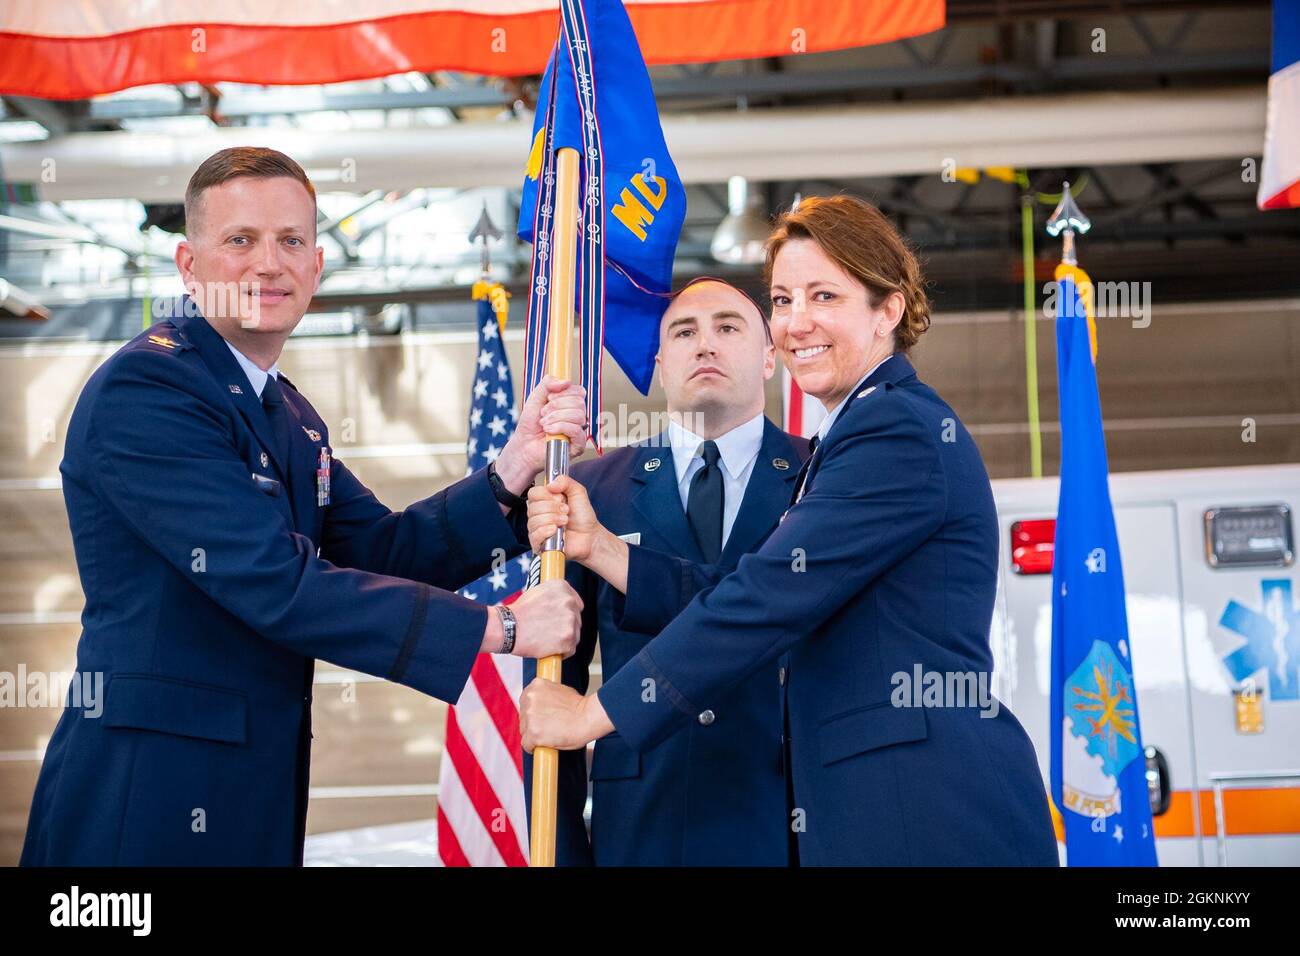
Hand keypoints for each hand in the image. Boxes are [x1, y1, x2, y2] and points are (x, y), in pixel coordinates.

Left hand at [494, 376, 587, 494]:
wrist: (523, 445)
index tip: (548, 398)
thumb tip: (566, 380)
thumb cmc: (530, 424)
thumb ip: (548, 384)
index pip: (579, 392)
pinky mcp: (578, 445)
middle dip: (557, 406)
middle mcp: (577, 417)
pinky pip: (577, 430)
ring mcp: (578, 431)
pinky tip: (548, 431)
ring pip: (579, 415)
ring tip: (544, 423)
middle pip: (579, 402)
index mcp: (570, 405)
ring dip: (556, 417)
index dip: (564, 392)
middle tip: (543, 413)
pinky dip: (560, 427)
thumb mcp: (536, 398)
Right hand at [506, 579, 581, 658]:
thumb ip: (554, 596)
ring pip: (575, 634)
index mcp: (562, 587)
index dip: (567, 613)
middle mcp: (569, 601)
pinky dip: (562, 652)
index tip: (559, 620)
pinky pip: (570, 649)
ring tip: (546, 641)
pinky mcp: (568, 638)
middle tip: (549, 632)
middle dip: (565, 627)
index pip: (576, 603)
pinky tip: (549, 650)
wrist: (508, 627)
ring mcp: (570, 620)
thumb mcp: (537, 592)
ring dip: (564, 639)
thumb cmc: (518, 612)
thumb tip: (562, 604)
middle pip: (576, 619)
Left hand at [519, 678, 612, 751]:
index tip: (539, 717)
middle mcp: (529, 698)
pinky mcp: (533, 733)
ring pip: (524, 730)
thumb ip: (545, 695)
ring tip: (550, 736)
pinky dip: (533, 747)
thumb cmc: (579, 707)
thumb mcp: (559, 690)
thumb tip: (540, 705)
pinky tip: (543, 746)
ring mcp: (530, 716)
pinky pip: (526, 744)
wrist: (588, 718)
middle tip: (548, 728)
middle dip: (533, 723)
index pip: (525, 701)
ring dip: (534, 735)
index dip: (533, 711)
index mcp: (535, 686)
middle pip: (523, 716)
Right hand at [526, 474, 600, 560]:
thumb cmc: (583, 517)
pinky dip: (546, 531)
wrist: (590, 536)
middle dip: (553, 508)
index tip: (560, 498)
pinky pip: (534, 535)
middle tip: (566, 511)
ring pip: (534, 521)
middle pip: (533, 507)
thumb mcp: (578, 492)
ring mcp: (537, 529)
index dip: (546, 495)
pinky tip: (555, 530)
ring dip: (553, 519)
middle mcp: (538, 514)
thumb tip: (550, 484)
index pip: (533, 493)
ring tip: (565, 521)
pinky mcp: (538, 543)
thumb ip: (565, 482)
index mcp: (544, 501)